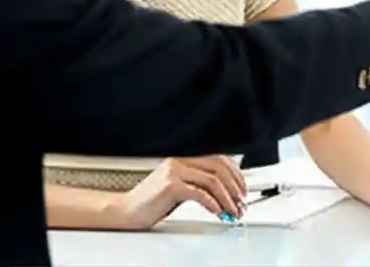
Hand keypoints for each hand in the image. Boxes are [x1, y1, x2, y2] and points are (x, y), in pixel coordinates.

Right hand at [111, 155, 246, 229]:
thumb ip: (199, 184)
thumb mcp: (180, 188)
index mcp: (183, 158)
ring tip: (232, 211)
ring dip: (227, 198)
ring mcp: (174, 171)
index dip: (235, 173)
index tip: (243, 189)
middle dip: (235, 186)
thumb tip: (225, 192)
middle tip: (241, 202)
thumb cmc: (152, 202)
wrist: (127, 211)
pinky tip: (218, 212)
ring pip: (212, 180)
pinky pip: (200, 193)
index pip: (218, 158)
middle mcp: (179, 161)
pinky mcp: (170, 186)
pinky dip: (213, 203)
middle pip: (218, 167)